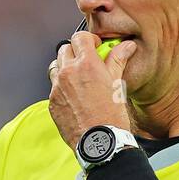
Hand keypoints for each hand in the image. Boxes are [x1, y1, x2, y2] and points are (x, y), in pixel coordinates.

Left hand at [47, 31, 137, 149]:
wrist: (99, 142)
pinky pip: (53, 87)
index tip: (95, 47)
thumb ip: (118, 60)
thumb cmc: (111, 115)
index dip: (88, 40)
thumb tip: (126, 46)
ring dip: (65, 67)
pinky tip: (74, 96)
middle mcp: (68, 73)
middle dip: (76, 52)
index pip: (80, 37)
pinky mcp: (52, 103)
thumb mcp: (117, 84)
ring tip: (78, 78)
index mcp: (86, 64)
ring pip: (55, 67)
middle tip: (87, 62)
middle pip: (65, 49)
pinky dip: (62, 87)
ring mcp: (57, 88)